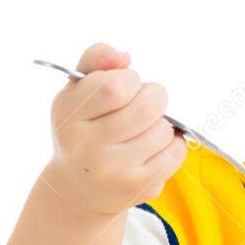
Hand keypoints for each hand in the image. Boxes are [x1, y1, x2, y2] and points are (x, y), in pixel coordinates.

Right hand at [43, 43, 186, 216]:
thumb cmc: (83, 127)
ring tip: (144, 129)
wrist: (78, 187)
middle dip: (154, 97)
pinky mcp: (137, 187)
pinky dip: (173, 144)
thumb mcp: (77, 90)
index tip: (126, 86)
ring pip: (163, 130)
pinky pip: (175, 153)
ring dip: (162, 123)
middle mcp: (86, 147)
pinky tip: (154, 147)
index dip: (130, 79)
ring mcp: (113, 171)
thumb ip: (95, 60)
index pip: (115, 87)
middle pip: (146, 108)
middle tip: (145, 102)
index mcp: (69, 115)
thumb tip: (123, 57)